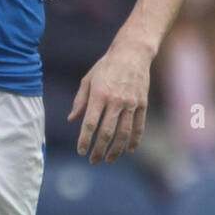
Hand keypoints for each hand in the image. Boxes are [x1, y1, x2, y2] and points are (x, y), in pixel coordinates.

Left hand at [68, 39, 151, 163]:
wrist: (132, 53)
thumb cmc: (106, 66)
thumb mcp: (88, 80)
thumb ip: (80, 101)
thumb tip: (72, 120)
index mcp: (99, 95)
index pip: (90, 123)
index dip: (85, 140)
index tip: (81, 151)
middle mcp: (115, 101)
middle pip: (107, 132)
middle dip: (99, 150)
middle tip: (93, 161)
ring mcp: (131, 103)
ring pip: (124, 133)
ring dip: (116, 150)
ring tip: (108, 159)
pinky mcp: (143, 104)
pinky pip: (139, 126)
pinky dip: (134, 140)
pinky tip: (129, 150)